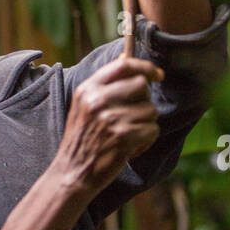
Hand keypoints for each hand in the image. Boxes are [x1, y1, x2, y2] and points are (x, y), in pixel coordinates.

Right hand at [54, 56, 163, 194]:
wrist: (72, 172)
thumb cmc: (82, 138)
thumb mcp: (85, 105)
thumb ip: (105, 83)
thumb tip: (126, 58)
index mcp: (88, 89)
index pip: (123, 65)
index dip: (145, 67)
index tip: (157, 75)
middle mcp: (98, 100)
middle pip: (141, 85)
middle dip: (145, 100)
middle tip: (135, 115)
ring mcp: (111, 119)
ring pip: (150, 109)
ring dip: (146, 124)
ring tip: (129, 134)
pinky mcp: (123, 137)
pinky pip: (153, 129)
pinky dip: (147, 140)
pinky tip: (132, 147)